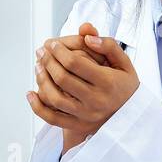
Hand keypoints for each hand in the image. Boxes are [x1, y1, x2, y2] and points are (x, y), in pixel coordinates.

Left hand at [27, 22, 139, 151]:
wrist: (131, 117)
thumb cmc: (124, 85)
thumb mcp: (124, 63)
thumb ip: (108, 46)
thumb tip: (87, 36)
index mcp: (107, 82)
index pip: (75, 63)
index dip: (59, 51)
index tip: (52, 43)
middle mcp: (95, 100)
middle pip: (62, 78)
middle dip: (48, 61)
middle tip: (41, 51)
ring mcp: (85, 115)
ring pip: (54, 97)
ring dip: (41, 79)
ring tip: (37, 66)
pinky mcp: (77, 126)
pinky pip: (52, 118)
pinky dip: (37, 107)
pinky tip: (30, 93)